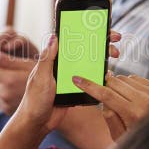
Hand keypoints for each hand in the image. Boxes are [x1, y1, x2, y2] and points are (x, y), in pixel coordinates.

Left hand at [0, 29, 122, 115]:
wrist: (38, 123)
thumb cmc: (34, 100)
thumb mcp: (40, 77)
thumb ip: (47, 58)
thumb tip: (53, 36)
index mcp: (53, 59)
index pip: (70, 39)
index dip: (84, 31)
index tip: (99, 25)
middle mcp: (62, 65)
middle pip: (84, 49)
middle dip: (100, 42)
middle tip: (115, 39)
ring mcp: (71, 76)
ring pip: (90, 62)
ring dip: (103, 57)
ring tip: (115, 55)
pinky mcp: (77, 88)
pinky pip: (91, 79)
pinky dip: (101, 74)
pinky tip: (110, 72)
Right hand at [72, 73, 148, 140]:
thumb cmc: (134, 139)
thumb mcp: (116, 135)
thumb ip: (108, 116)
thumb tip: (102, 96)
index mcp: (134, 115)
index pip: (106, 95)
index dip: (90, 86)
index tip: (77, 79)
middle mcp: (146, 102)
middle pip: (114, 83)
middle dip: (104, 87)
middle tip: (103, 96)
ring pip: (124, 78)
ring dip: (117, 87)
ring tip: (122, 102)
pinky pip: (134, 78)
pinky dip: (128, 85)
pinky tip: (131, 98)